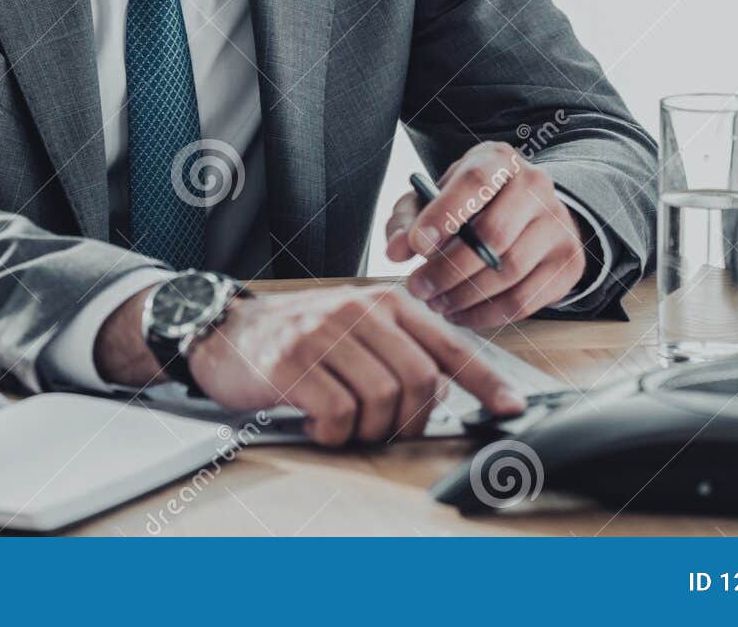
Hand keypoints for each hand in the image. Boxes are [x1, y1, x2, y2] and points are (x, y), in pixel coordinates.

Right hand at [184, 284, 525, 445]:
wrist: (226, 330)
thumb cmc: (299, 338)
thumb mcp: (358, 330)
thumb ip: (402, 352)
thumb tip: (447, 393)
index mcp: (387, 302)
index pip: (451, 346)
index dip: (487, 383)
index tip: (511, 409)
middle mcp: (362, 309)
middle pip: (421, 382)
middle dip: (410, 421)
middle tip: (383, 429)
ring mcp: (328, 331)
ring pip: (383, 400)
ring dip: (366, 430)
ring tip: (342, 424)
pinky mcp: (294, 359)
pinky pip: (339, 414)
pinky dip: (332, 434)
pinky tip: (316, 425)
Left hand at [384, 141, 587, 327]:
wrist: (528, 215)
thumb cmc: (470, 206)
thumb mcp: (434, 200)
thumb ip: (407, 221)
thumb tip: (395, 251)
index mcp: (500, 160)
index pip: (476, 181)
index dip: (443, 215)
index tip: (415, 247)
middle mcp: (536, 186)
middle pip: (493, 234)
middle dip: (448, 268)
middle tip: (418, 288)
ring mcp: (558, 225)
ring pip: (509, 272)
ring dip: (465, 296)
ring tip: (436, 303)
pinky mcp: (568, 263)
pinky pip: (525, 300)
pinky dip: (486, 315)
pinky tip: (461, 314)